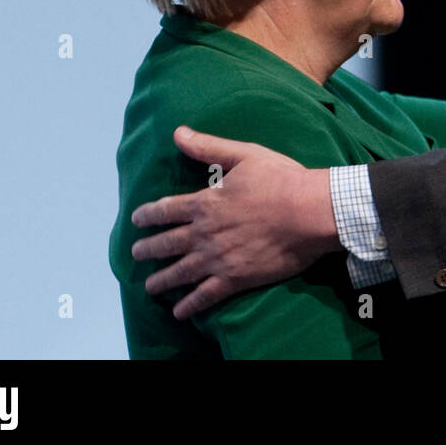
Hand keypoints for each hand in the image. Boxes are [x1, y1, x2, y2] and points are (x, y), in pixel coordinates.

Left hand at [129, 126, 341, 318]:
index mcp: (205, 203)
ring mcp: (217, 258)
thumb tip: (178, 133)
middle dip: (148, 249)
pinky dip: (189, 305)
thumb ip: (209, 147)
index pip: (165, 209)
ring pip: (180, 272)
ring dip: (161, 279)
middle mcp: (204, 233)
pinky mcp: (235, 278)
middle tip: (136, 253)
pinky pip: (205, 295)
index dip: (147, 214)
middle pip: (166, 244)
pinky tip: (179, 312)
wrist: (309, 212)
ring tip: (150, 286)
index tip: (136, 219)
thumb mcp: (245, 155)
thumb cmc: (281, 179)